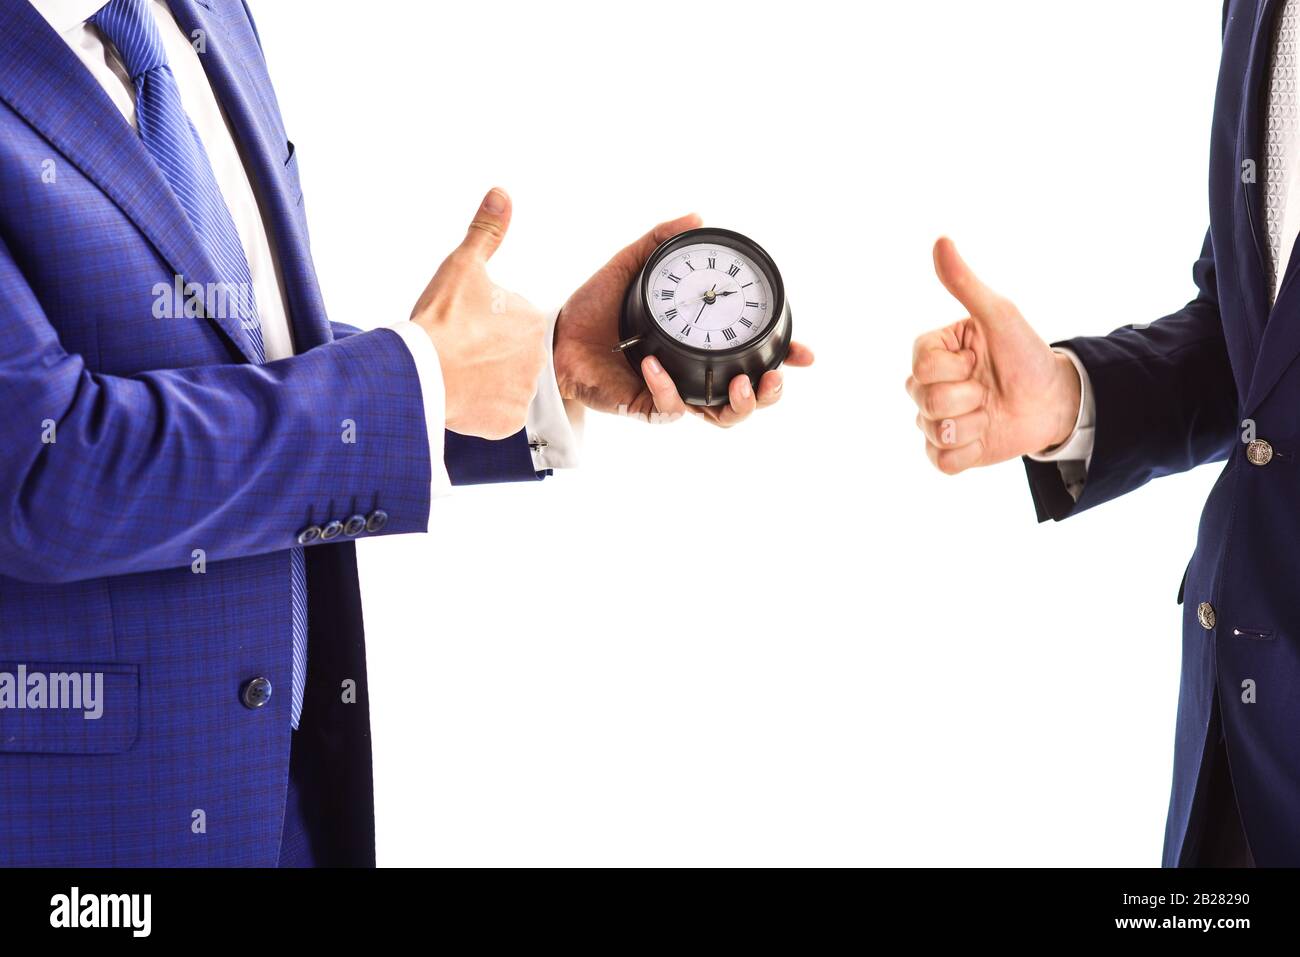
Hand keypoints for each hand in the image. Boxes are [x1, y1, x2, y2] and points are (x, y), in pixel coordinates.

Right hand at [410, 188, 547, 439]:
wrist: (420, 370)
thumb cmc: (441, 318)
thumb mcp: (464, 266)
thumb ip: (486, 231)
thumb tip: (501, 194)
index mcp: (533, 321)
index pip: (514, 324)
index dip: (485, 324)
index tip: (465, 326)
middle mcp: (539, 359)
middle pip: (512, 356)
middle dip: (488, 355)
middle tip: (460, 351)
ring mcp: (525, 393)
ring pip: (505, 386)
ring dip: (485, 382)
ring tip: (458, 373)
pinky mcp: (509, 422)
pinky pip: (496, 414)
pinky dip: (480, 409)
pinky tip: (461, 396)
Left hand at [554, 215, 814, 426]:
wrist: (553, 337)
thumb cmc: (593, 309)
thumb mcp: (630, 267)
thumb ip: (660, 241)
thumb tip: (696, 215)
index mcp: (697, 346)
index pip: (751, 355)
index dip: (783, 358)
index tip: (805, 352)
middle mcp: (691, 374)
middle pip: (747, 397)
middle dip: (769, 393)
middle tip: (773, 378)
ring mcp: (671, 394)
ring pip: (720, 417)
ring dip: (738, 406)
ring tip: (741, 385)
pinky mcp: (645, 407)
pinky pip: (667, 407)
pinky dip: (667, 388)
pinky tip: (653, 364)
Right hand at [907, 238, 1081, 473]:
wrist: (1055, 400)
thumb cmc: (1026, 354)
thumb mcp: (999, 315)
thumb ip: (965, 283)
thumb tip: (941, 240)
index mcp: (931, 353)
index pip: (922, 367)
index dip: (957, 367)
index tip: (980, 358)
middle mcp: (927, 386)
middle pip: (926, 400)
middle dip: (969, 396)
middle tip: (989, 388)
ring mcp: (935, 421)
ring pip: (935, 431)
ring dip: (975, 423)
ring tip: (990, 411)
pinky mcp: (948, 453)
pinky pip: (942, 461)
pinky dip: (969, 452)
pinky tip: (985, 435)